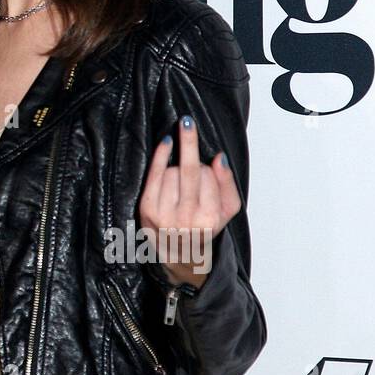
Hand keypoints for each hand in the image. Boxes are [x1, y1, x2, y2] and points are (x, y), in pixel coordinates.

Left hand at [137, 115, 239, 288]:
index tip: (209, 169)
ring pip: (173, 172)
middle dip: (189, 144)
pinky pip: (154, 174)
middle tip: (187, 121)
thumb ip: (228, 184)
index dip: (209, 170)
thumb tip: (220, 158)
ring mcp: (163, 215)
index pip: (209, 178)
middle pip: (190, 172)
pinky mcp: (146, 209)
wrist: (179, 254)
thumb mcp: (227, 210)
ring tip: (181, 182)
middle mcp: (185, 219)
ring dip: (178, 167)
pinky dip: (160, 157)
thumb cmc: (205, 227)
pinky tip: (167, 144)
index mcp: (208, 220)